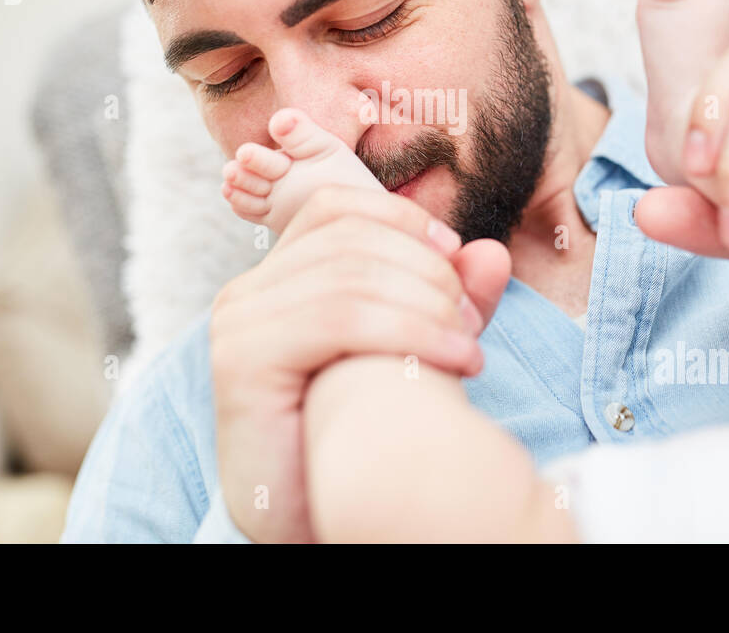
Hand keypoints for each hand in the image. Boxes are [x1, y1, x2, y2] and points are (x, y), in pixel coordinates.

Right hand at [209, 185, 510, 542]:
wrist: (304, 521)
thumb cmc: (353, 439)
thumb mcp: (411, 354)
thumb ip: (446, 302)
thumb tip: (490, 251)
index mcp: (277, 279)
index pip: (337, 207)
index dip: (402, 218)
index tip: (454, 256)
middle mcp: (247, 291)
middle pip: (352, 239)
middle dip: (428, 273)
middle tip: (471, 322)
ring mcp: (238, 323)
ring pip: (352, 278)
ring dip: (429, 306)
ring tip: (468, 350)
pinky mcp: (243, 361)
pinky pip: (338, 319)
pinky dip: (410, 331)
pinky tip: (454, 361)